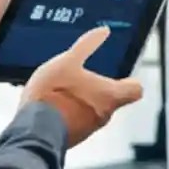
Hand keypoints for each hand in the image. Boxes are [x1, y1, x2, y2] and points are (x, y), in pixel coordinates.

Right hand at [21, 27, 144, 147]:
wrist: (33, 128)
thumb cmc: (54, 95)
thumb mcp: (68, 61)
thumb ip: (86, 45)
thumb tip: (102, 32)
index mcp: (109, 95)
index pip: (135, 90)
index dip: (131, 81)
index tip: (124, 75)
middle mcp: (104, 115)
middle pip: (112, 101)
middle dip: (101, 90)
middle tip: (87, 77)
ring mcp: (88, 129)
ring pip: (93, 112)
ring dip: (83, 101)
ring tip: (65, 89)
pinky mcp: (72, 137)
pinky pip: (76, 122)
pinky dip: (69, 113)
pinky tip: (53, 104)